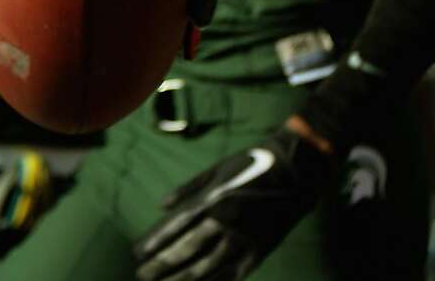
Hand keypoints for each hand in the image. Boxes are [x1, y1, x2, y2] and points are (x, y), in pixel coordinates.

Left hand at [133, 126, 335, 280]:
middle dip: (163, 265)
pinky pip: (235, 273)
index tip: (137, 253)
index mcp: (213, 201)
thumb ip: (188, 189)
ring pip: (209, 267)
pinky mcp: (261, 251)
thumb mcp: (216, 169)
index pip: (177, 227)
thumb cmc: (250, 165)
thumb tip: (161, 205)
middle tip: (142, 275)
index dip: (156, 242)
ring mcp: (245, 240)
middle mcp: (227, 224)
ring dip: (184, 279)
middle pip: (189, 251)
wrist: (296, 174)